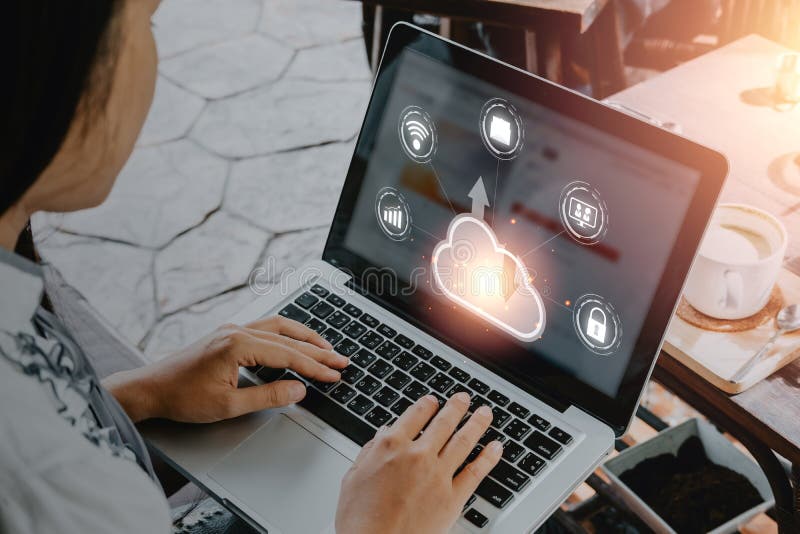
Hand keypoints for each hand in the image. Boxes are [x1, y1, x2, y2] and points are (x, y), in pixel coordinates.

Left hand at [104, 316, 347, 422]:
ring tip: (326, 348)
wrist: (150, 388)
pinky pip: (265, 328)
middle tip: (342, 360)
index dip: (314, 366)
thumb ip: (268, 396)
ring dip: (304, 337)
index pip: (288, 355)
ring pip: (278, 326)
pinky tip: (295, 341)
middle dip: (318, 350)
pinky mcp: (227, 334)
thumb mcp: (228, 405)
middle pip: (288, 337)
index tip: (335, 374)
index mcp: (237, 344)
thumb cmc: (183, 398)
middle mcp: (237, 330)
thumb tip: (299, 389)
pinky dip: (286, 334)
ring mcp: (232, 329)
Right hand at [336, 392, 502, 533]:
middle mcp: (417, 455)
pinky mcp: (452, 497)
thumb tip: (381, 435)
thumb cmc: (360, 518)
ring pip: (463, 441)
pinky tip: (496, 447)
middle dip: (456, 407)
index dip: (427, 405)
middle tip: (464, 398)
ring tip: (485, 413)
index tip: (433, 401)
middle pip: (443, 423)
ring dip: (477, 423)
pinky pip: (475, 472)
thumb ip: (370, 451)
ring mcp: (438, 475)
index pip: (415, 415)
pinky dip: (488, 457)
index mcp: (391, 446)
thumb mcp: (353, 476)